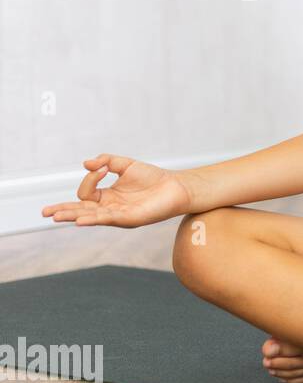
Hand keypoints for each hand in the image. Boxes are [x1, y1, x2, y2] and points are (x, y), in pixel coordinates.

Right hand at [41, 154, 195, 227]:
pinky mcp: (130, 219)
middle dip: (63, 211)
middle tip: (46, 212)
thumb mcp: (126, 164)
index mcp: (107, 196)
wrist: (176, 186)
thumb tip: (86, 163)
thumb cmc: (153, 177)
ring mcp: (119, 215)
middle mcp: (110, 208)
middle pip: (81, 210)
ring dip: (73, 216)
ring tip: (57, 217)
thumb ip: (106, 161)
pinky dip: (93, 220)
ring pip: (91, 217)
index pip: (86, 192)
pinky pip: (108, 220)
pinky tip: (80, 221)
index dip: (90, 179)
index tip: (103, 168)